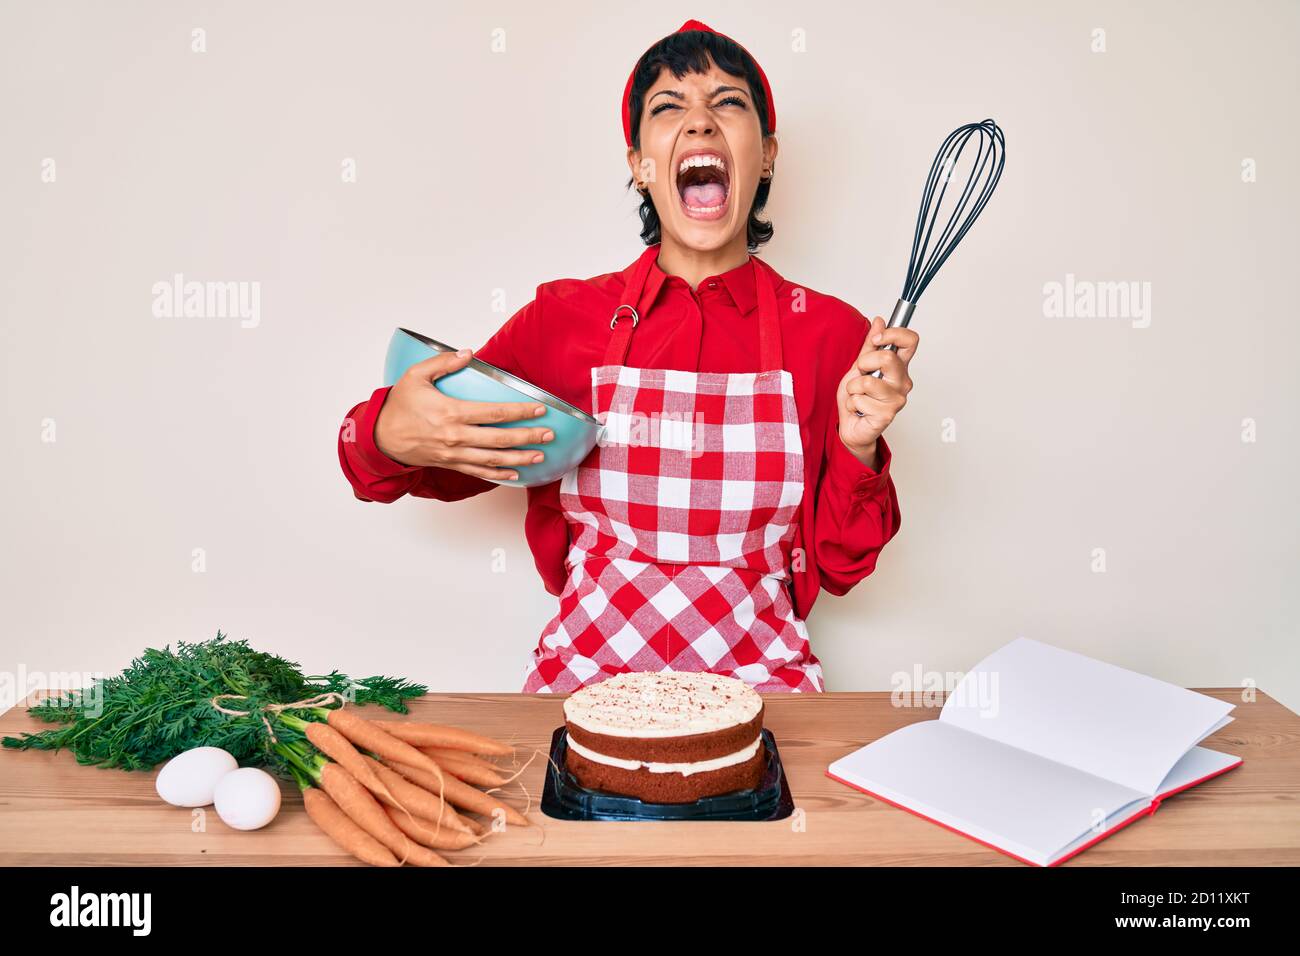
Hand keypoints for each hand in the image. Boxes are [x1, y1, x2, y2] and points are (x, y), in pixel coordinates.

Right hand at [374, 349, 554, 480]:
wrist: (381, 437)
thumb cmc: (399, 405)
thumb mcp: (415, 376)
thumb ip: (442, 363)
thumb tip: (468, 353)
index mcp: (451, 412)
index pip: (494, 413)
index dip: (520, 411)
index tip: (540, 409)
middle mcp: (455, 436)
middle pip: (500, 439)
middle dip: (528, 436)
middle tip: (549, 433)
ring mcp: (454, 453)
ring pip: (493, 459)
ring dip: (519, 459)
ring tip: (540, 455)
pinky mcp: (450, 463)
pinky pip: (479, 472)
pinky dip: (499, 475)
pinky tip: (515, 474)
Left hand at [836, 316, 918, 464]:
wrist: (851, 426)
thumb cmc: (858, 397)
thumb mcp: (859, 366)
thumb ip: (870, 346)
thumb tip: (880, 321)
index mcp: (899, 367)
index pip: (910, 341)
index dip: (894, 334)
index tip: (877, 340)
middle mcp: (902, 382)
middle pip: (887, 358)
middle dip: (863, 364)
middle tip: (860, 375)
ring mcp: (897, 400)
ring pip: (867, 382)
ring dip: (853, 388)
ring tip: (858, 396)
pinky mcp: (887, 415)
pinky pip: (859, 400)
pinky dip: (852, 404)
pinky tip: (859, 410)